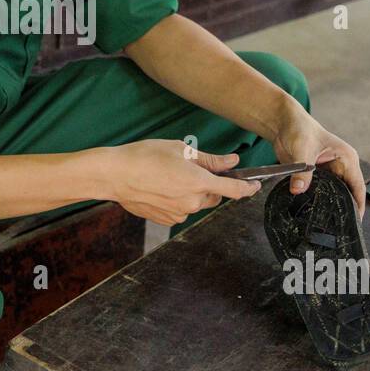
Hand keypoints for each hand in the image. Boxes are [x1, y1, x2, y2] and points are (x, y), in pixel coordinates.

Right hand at [101, 140, 261, 226]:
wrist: (115, 175)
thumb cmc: (144, 157)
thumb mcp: (180, 150)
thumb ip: (210, 159)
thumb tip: (232, 162)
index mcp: (199, 182)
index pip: (234, 190)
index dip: (248, 188)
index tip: (254, 186)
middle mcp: (192, 202)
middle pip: (214, 196)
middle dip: (211, 185)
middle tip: (192, 169)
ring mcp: (179, 213)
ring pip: (196, 203)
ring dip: (192, 192)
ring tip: (169, 176)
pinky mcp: (166, 220)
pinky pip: (180, 210)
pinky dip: (177, 200)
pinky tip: (161, 188)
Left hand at [271, 99, 366, 221]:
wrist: (282, 123)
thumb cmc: (299, 129)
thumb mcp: (302, 149)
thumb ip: (302, 171)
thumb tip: (298, 190)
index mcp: (347, 159)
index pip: (358, 187)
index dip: (358, 205)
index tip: (356, 223)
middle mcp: (341, 166)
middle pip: (347, 193)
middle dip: (344, 209)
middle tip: (338, 228)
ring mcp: (329, 172)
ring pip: (333, 194)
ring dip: (329, 205)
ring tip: (325, 224)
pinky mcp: (316, 175)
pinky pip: (320, 191)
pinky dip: (317, 200)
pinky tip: (312, 212)